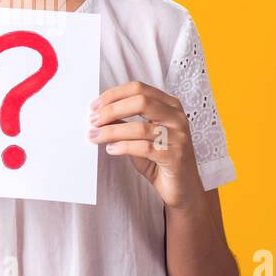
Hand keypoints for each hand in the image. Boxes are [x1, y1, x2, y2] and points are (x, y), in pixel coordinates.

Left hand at [87, 80, 200, 209]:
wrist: (182, 187)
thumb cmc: (160, 160)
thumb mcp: (141, 137)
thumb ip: (125, 124)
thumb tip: (100, 115)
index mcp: (169, 105)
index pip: (139, 88)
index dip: (114, 95)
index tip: (95, 105)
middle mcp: (176, 117)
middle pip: (141, 101)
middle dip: (112, 110)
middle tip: (93, 120)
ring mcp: (178, 136)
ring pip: (140, 127)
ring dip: (112, 131)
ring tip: (95, 136)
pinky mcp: (174, 156)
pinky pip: (144, 148)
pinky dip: (123, 147)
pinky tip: (111, 149)